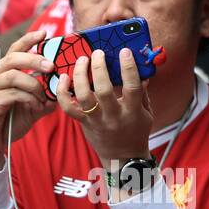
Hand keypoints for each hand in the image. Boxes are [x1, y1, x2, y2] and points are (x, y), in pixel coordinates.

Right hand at [0, 28, 57, 174]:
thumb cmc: (8, 122)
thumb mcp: (31, 107)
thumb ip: (45, 97)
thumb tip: (64, 90)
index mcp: (2, 71)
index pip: (15, 49)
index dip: (29, 39)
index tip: (44, 33)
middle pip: (14, 57)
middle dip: (35, 59)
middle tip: (51, 67)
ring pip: (14, 75)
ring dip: (34, 85)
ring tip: (44, 97)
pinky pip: (13, 93)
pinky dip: (29, 99)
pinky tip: (36, 107)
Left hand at [54, 47, 152, 171]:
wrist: (122, 157)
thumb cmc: (136, 131)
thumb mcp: (146, 111)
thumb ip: (142, 91)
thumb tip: (142, 69)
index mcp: (132, 111)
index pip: (132, 87)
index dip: (128, 68)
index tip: (124, 51)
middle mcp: (113, 116)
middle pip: (103, 90)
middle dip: (99, 69)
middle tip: (98, 52)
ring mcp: (96, 120)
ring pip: (83, 97)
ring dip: (80, 76)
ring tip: (81, 60)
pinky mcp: (83, 123)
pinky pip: (68, 108)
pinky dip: (62, 93)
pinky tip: (64, 78)